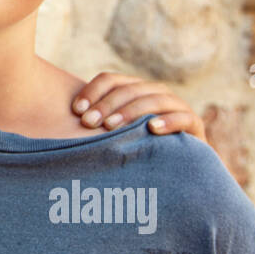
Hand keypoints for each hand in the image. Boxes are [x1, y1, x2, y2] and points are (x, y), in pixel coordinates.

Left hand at [71, 72, 206, 142]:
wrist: (179, 174)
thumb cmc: (136, 152)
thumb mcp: (113, 136)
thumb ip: (95, 125)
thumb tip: (59, 123)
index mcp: (135, 90)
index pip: (111, 79)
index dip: (93, 91)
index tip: (76, 111)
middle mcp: (156, 93)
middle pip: (130, 88)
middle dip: (108, 105)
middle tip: (89, 123)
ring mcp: (178, 107)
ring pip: (155, 99)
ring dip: (132, 112)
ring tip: (112, 127)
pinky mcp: (195, 126)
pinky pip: (184, 117)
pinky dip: (168, 121)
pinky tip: (151, 129)